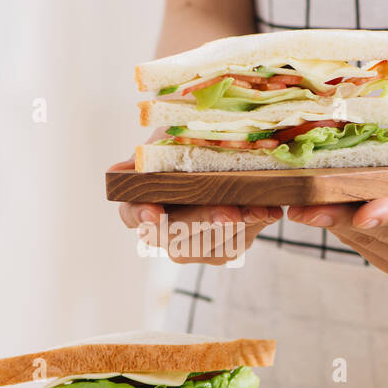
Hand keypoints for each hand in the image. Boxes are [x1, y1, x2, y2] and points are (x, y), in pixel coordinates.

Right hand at [111, 151, 281, 264]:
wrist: (226, 152)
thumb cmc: (189, 143)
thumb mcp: (172, 137)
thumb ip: (153, 150)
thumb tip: (118, 170)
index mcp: (141, 200)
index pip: (130, 214)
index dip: (140, 215)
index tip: (154, 214)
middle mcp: (160, 231)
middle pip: (173, 236)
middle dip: (204, 222)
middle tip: (229, 212)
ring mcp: (190, 245)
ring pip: (208, 245)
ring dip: (237, 226)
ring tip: (259, 208)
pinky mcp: (220, 251)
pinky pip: (235, 245)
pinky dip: (254, 226)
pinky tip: (270, 211)